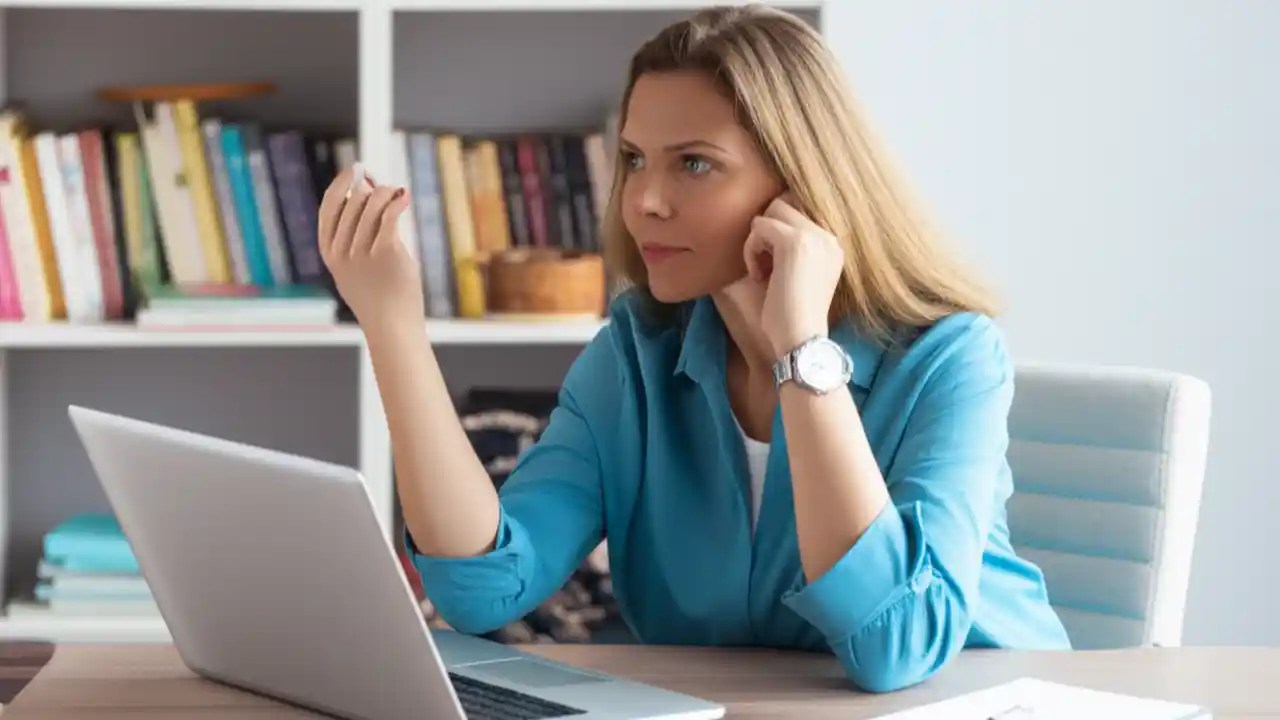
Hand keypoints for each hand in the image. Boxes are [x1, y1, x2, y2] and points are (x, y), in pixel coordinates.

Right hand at [318, 165, 421, 334]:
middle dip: (371, 189)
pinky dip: (397, 202)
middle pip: (354, 202)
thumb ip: (357, 229)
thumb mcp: (357, 263)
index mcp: (329, 251)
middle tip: (387, 187)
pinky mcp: (386, 253)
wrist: (391, 325)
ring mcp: (362, 252)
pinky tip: (405, 197)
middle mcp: (342, 251)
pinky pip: (390, 216)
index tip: (354, 169)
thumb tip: (367, 185)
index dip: (341, 184)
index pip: (329, 207)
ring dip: (387, 193)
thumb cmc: (378, 293)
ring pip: (373, 205)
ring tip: (398, 193)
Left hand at [743, 193, 844, 356]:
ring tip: (760, 273)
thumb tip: (760, 224)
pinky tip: (758, 276)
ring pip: (772, 212)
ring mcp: (813, 236)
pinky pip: (760, 227)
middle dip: (765, 232)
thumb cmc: (792, 320)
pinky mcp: (794, 242)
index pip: (797, 214)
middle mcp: (828, 236)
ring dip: (757, 241)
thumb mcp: (796, 278)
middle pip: (783, 206)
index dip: (775, 234)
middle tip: (762, 266)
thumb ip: (789, 252)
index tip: (771, 265)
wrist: (801, 339)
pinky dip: (751, 250)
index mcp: (832, 245)